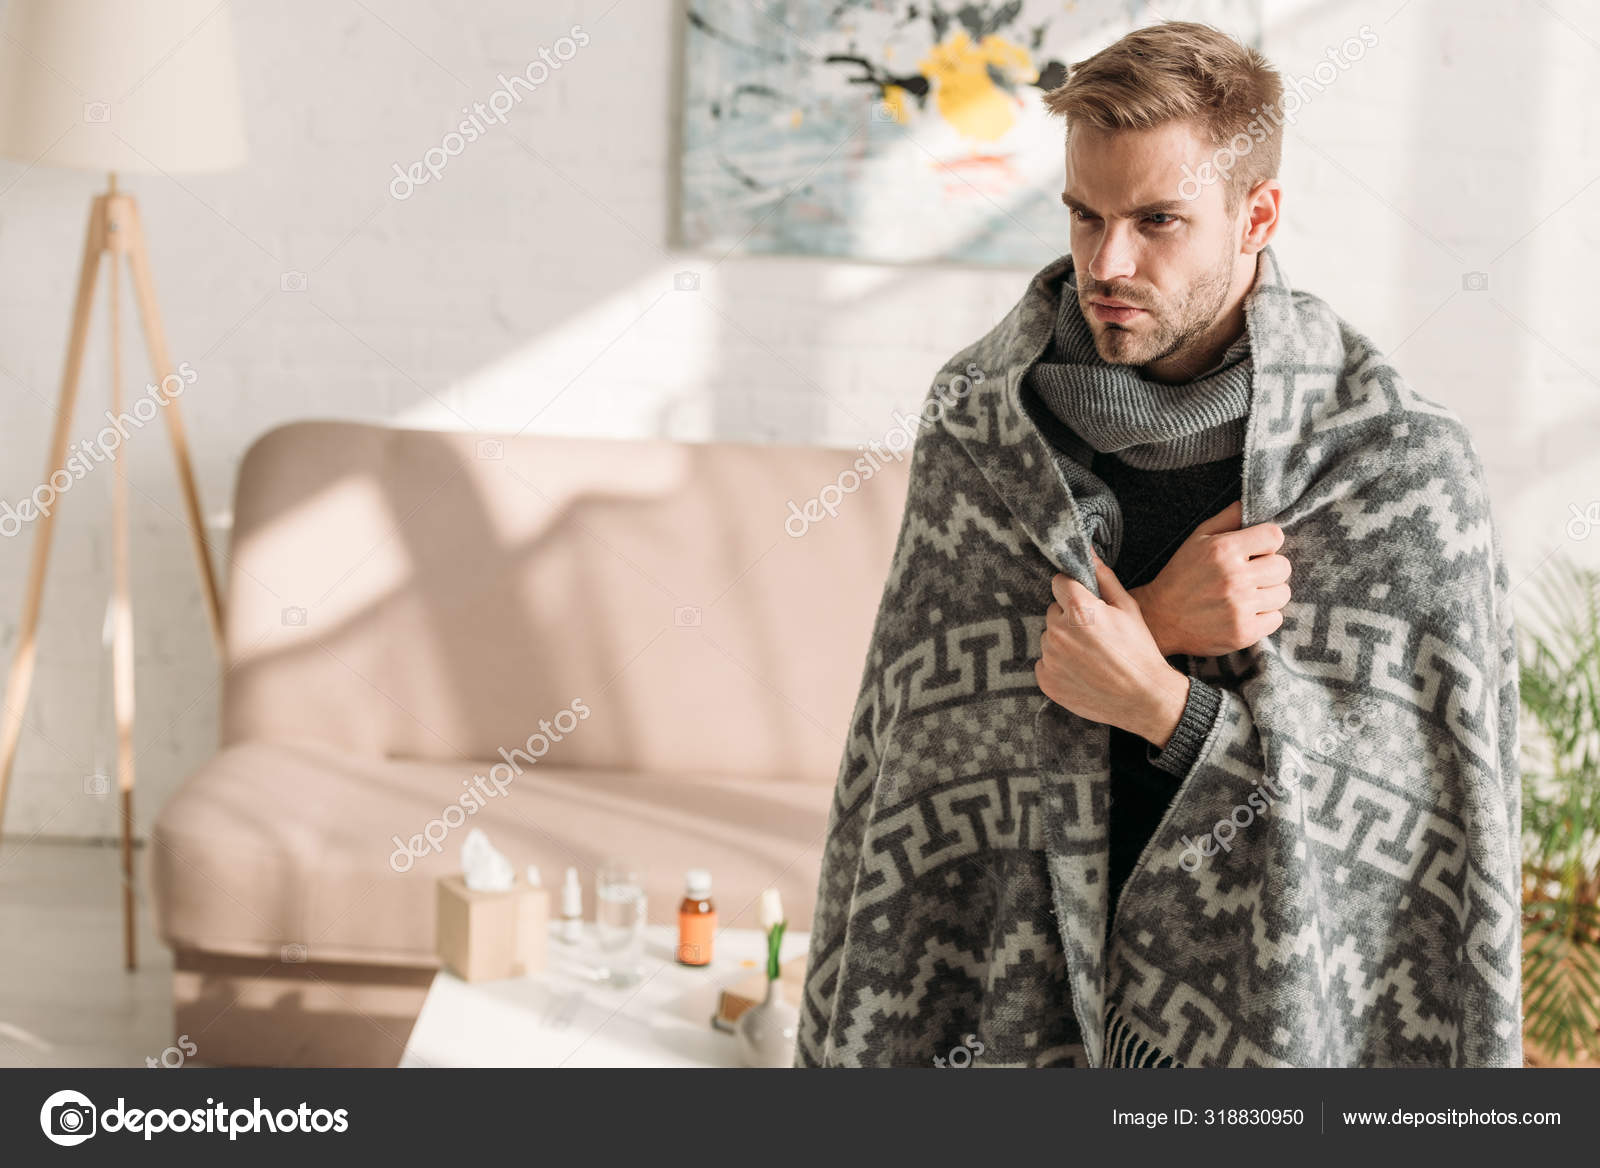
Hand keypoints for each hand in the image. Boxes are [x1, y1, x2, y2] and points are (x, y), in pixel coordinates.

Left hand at [1035, 554, 1191, 747]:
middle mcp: (1059, 632)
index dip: (1073, 590)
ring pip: (1050, 637)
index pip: (1059, 583)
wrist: (1143, 698)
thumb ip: (1104, 578)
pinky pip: (1046, 662)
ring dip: (1064, 642)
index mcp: (1079, 610)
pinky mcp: (1046, 679)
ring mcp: (1050, 658)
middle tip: (1095, 635)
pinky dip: (1059, 665)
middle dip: (1069, 618)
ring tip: (1091, 656)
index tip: (1086, 602)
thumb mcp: (1128, 608)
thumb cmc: (1139, 650)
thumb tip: (1088, 552)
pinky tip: (1082, 671)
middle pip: (1054, 612)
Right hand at [1127, 500, 1290, 656]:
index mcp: (1223, 550)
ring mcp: (1240, 608)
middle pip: (1283, 567)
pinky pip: (1276, 619)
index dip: (1267, 543)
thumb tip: (1250, 503)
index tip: (1256, 552)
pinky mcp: (1243, 633)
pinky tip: (1245, 613)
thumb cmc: (1181, 574)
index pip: (1274, 536)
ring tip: (1248, 595)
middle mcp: (1234, 578)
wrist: (1160, 618)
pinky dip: (1264, 617)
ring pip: (1283, 594)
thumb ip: (1227, 518)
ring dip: (1269, 593)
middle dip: (1270, 569)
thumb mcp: (1197, 538)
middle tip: (1252, 576)